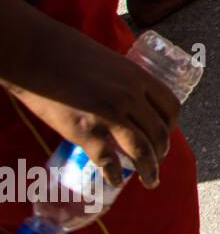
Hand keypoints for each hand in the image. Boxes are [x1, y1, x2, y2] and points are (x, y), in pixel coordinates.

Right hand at [3, 38, 177, 188]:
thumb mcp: (111, 62)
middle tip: (157, 162)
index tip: (166, 137)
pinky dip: (114, 175)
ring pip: (141, 150)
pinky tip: (115, 181)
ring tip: (151, 180)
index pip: (171, 107)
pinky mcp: (85, 131)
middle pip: (159, 133)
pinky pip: (108, 160)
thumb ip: (125, 81)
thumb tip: (131, 100)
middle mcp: (130, 97)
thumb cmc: (68, 52)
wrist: (34, 53)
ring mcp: (109, 115)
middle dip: (161, 152)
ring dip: (149, 170)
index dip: (171, 127)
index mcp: (138, 77)